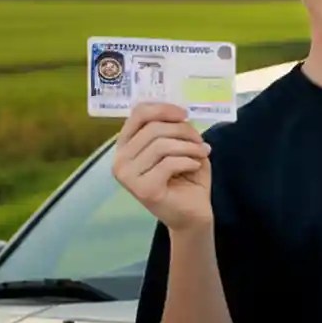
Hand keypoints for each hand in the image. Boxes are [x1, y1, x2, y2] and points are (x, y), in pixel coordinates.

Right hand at [112, 102, 212, 232]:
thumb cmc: (185, 178)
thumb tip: (179, 111)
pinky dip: (188, 161)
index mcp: (126, 146)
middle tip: (200, 141)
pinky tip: (195, 166)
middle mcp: (120, 160)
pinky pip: (169, 163)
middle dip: (183, 131)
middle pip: (153, 128)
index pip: (138, 114)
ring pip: (161, 145)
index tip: (184, 113)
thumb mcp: (180, 146)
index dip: (162, 108)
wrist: (192, 214)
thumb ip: (173, 128)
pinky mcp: (143, 190)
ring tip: (202, 153)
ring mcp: (128, 177)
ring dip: (189, 146)